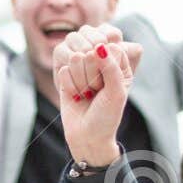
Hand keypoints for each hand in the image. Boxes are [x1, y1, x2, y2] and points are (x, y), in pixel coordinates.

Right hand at [52, 24, 142, 165]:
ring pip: (75, 58)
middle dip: (92, 76)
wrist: (87, 136)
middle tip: (96, 92)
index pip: (111, 47)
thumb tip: (99, 46)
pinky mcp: (67, 74)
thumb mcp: (116, 92)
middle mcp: (101, 62)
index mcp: (119, 63)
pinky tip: (76, 96)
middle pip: (90, 51)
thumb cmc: (107, 116)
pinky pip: (63, 70)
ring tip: (87, 94)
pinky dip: (70, 87)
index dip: (107, 67)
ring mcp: (82, 67)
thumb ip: (111, 67)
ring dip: (80, 82)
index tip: (109, 86)